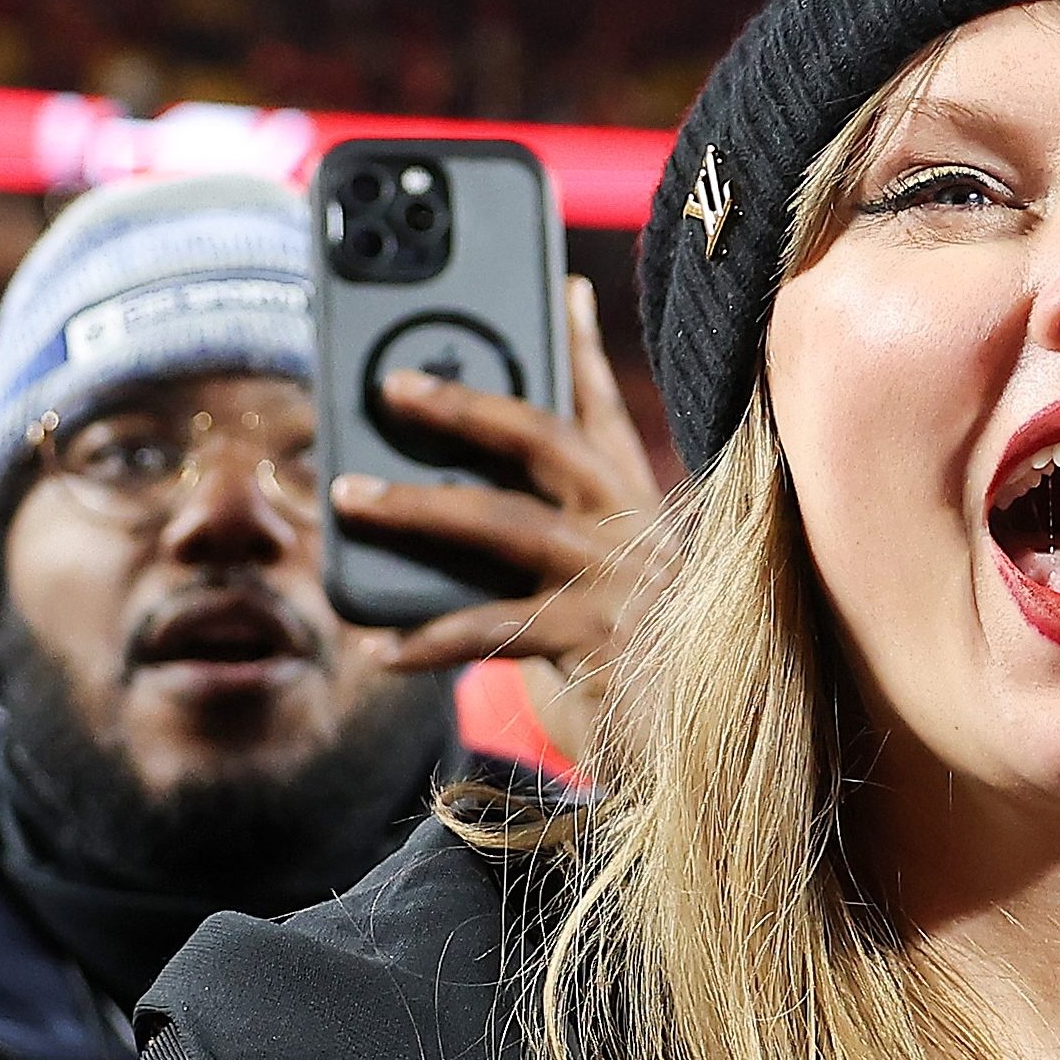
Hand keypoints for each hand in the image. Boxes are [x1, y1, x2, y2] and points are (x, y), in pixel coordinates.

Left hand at [338, 273, 669, 753]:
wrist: (713, 773)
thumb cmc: (647, 686)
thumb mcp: (606, 602)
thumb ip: (554, 553)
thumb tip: (448, 514)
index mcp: (642, 514)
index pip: (606, 415)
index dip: (582, 347)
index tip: (560, 286)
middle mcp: (636, 534)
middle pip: (548, 440)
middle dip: (467, 403)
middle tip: (393, 384)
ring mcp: (620, 585)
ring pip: (505, 522)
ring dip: (416, 505)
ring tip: (346, 497)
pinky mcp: (599, 644)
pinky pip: (494, 627)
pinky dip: (430, 638)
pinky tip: (382, 647)